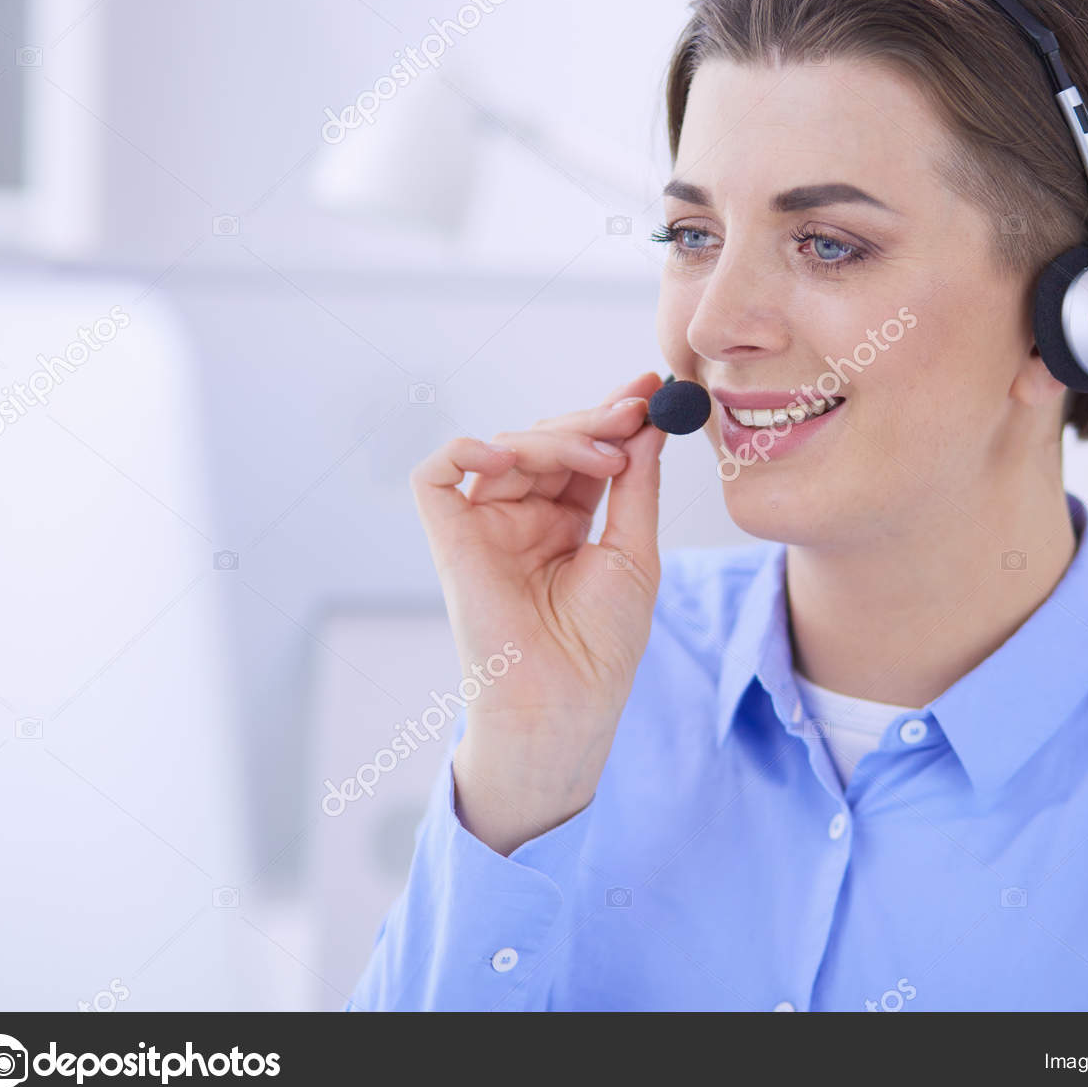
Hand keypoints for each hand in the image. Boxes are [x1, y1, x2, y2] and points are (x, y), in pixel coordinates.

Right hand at [409, 371, 667, 853]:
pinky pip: (438, 475)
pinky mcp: (449, 538)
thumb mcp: (634, 552)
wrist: (567, 700)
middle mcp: (522, 519)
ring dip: (559, 438)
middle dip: (593, 420)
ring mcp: (485, 526)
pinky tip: (510, 455)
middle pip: (548, 442)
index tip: (649, 386)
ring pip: (507, 447)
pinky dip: (466, 449)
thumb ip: (635, 485)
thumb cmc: (601, 644)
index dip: (611, 417)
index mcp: (565, 524)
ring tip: (604, 456)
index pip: (583, 453)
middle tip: (634, 409)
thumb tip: (650, 425)